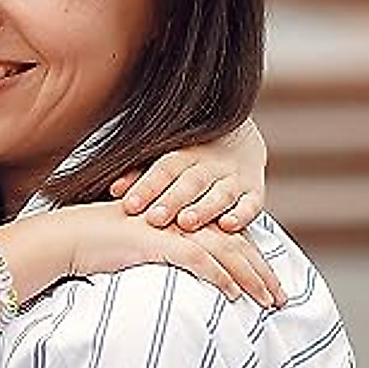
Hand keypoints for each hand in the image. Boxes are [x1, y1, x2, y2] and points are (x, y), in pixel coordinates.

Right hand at [34, 199, 285, 307]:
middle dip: (263, 272)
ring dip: (252, 278)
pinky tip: (234, 295)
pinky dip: (220, 278)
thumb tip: (189, 280)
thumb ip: (167, 257)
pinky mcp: (158, 242)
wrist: (68, 239)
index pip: (228, 237)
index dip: (253, 261)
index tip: (269, 285)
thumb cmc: (98, 247)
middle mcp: (181, 219)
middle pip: (236, 243)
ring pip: (226, 252)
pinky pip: (199, 261)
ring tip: (269, 301)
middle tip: (281, 299)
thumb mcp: (140, 249)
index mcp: (180, 217)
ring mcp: (170, 229)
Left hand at [110, 118, 266, 231]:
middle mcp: (211, 163)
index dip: (147, 186)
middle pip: (190, 181)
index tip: (129, 205)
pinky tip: (229, 226)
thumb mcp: (166, 160)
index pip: (164, 168)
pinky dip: (242, 214)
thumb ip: (141, 174)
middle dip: (172, 200)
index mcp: (184, 153)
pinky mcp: (255, 192)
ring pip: (220, 192)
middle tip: (154, 218)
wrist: (240, 141)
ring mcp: (235, 177)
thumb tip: (113, 189)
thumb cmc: (190, 160)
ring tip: (186, 223)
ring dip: (204, 208)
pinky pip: (252, 203)